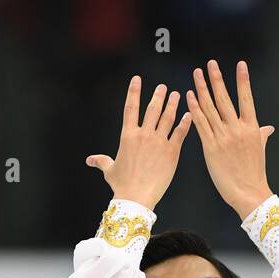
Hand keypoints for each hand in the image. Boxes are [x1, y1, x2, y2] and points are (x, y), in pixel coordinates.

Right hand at [86, 76, 192, 210]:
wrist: (136, 197)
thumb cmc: (122, 185)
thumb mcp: (109, 170)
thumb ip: (101, 161)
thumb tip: (90, 160)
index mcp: (128, 136)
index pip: (130, 108)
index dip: (134, 92)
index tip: (137, 80)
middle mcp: (144, 134)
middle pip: (152, 109)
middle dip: (159, 95)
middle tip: (164, 88)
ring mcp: (159, 141)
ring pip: (168, 117)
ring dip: (173, 104)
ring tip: (177, 95)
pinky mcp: (172, 151)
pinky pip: (180, 132)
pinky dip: (185, 123)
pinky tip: (189, 115)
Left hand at [186, 59, 274, 219]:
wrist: (248, 192)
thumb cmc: (254, 173)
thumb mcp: (260, 150)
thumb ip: (261, 135)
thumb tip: (269, 127)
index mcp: (251, 128)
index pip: (247, 99)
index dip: (243, 81)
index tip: (240, 64)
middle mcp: (237, 129)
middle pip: (225, 99)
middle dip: (217, 80)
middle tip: (210, 64)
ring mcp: (223, 137)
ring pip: (210, 109)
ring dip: (202, 90)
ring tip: (196, 75)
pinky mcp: (210, 148)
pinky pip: (200, 125)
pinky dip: (194, 110)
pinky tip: (189, 97)